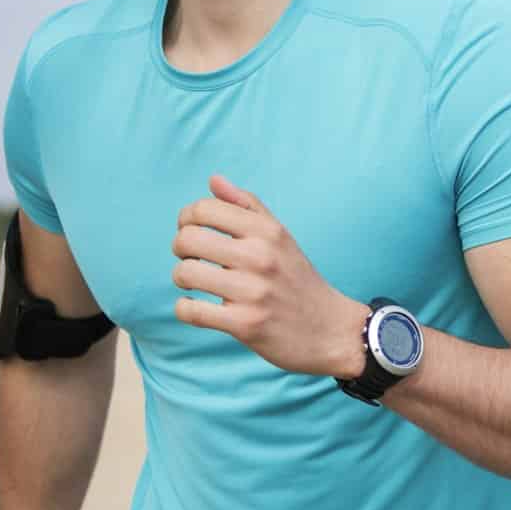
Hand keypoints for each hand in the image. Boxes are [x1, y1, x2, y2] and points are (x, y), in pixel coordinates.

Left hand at [170, 175, 365, 377]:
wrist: (330, 330)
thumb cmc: (298, 280)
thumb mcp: (280, 236)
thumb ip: (246, 205)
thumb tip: (213, 180)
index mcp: (267, 231)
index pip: (204, 209)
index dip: (187, 218)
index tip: (193, 230)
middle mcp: (260, 256)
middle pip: (188, 238)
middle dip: (180, 248)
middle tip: (191, 257)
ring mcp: (252, 292)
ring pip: (185, 273)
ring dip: (182, 278)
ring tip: (195, 283)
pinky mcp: (245, 324)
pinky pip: (190, 311)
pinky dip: (185, 309)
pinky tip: (197, 308)